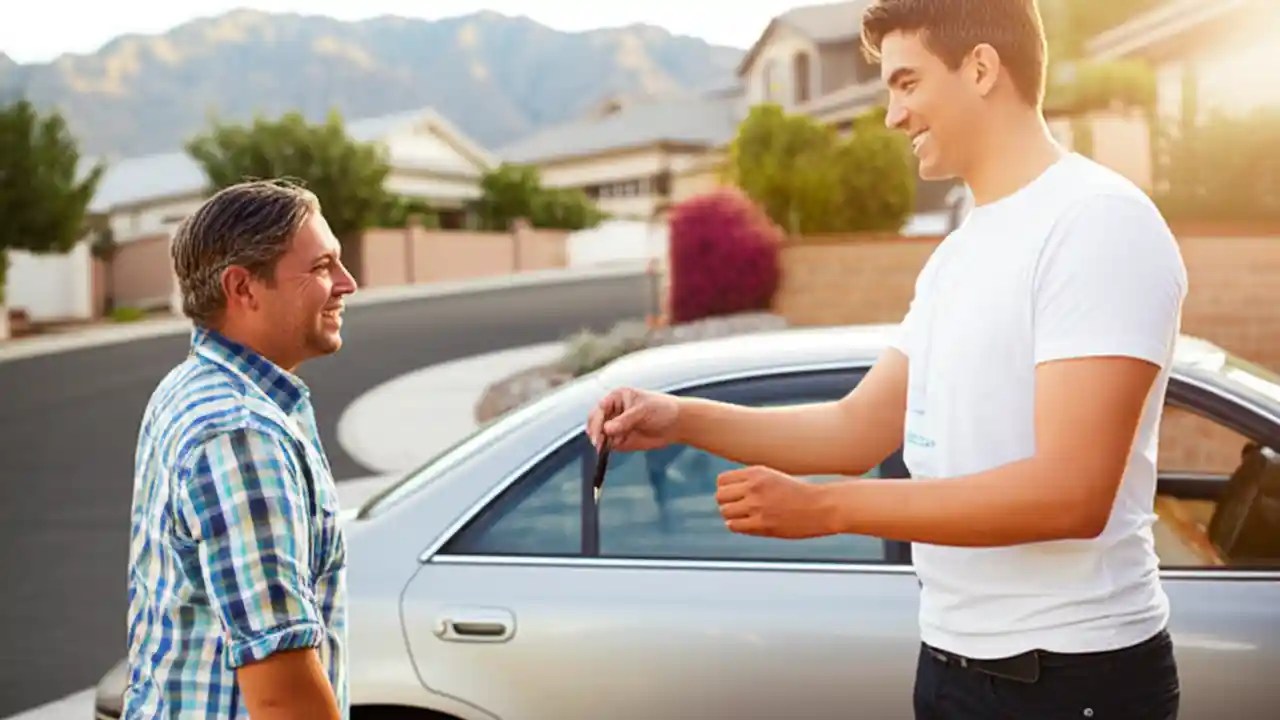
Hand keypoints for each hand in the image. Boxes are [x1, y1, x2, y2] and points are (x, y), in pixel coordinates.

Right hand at [586, 387, 680, 451]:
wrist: (676, 424)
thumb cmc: (661, 409)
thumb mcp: (642, 411)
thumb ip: (625, 421)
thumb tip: (607, 430)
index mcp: (616, 398)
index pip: (600, 409)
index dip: (597, 421)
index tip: (600, 433)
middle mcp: (613, 412)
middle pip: (595, 422)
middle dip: (595, 432)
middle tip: (599, 443)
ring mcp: (615, 427)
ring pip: (599, 435)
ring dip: (601, 442)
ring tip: (606, 447)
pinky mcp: (620, 440)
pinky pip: (608, 445)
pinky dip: (607, 449)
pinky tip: (611, 450)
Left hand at [715, 466, 833, 538]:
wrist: (821, 507)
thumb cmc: (800, 493)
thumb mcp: (774, 477)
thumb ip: (751, 481)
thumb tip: (726, 490)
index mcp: (757, 472)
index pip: (722, 480)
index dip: (726, 489)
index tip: (734, 495)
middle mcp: (754, 487)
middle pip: (720, 496)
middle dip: (726, 502)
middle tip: (739, 507)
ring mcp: (757, 506)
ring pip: (725, 512)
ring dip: (732, 516)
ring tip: (746, 517)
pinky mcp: (762, 524)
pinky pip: (734, 526)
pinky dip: (738, 526)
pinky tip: (750, 525)